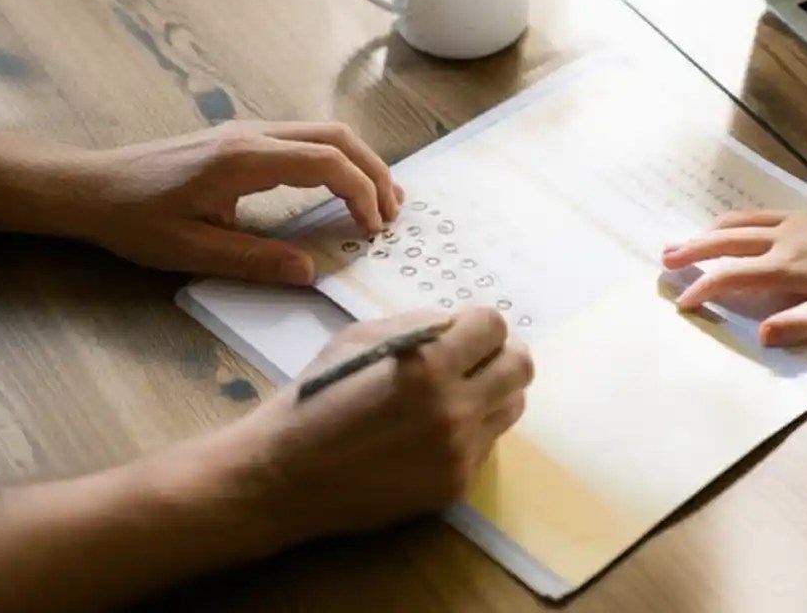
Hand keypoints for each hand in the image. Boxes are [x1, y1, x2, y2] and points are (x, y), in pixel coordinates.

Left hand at [62, 121, 401, 284]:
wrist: (91, 187)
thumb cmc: (134, 219)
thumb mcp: (191, 250)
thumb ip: (254, 261)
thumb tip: (309, 272)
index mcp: (243, 159)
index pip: (325, 161)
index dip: (360, 192)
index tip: (373, 228)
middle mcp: (253, 134)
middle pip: (336, 136)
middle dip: (375, 172)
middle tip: (392, 215)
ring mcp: (248, 131)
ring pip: (324, 132)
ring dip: (359, 163)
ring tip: (381, 201)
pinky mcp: (243, 139)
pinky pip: (306, 139)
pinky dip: (336, 160)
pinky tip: (340, 188)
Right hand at [206, 307, 531, 547]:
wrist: (286, 476)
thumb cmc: (316, 398)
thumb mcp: (359, 339)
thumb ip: (418, 325)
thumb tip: (460, 323)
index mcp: (429, 365)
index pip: (494, 326)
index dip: (478, 323)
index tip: (463, 330)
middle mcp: (454, 409)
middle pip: (520, 366)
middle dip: (499, 354)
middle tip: (473, 358)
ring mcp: (459, 452)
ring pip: (512, 406)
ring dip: (491, 392)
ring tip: (455, 394)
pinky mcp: (455, 485)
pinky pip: (487, 443)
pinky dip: (471, 431)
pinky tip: (433, 432)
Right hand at [661, 208, 806, 345]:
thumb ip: (800, 325)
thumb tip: (761, 335)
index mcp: (787, 268)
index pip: (733, 277)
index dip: (704, 289)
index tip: (683, 303)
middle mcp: (782, 240)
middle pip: (726, 241)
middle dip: (692, 251)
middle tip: (664, 259)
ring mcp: (791, 222)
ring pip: (738, 223)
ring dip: (707, 232)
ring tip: (684, 242)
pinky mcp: (803, 214)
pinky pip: (757, 214)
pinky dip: (733, 221)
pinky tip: (726, 226)